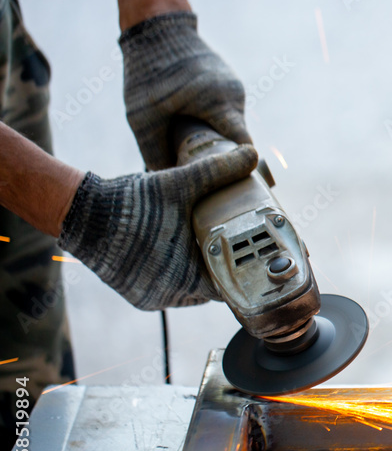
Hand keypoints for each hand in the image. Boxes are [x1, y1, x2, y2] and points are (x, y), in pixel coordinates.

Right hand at [57, 145, 257, 309]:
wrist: (80, 214)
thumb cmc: (132, 205)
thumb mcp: (181, 184)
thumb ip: (219, 171)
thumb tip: (251, 153)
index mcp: (187, 280)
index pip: (228, 286)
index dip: (239, 268)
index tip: (246, 251)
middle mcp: (169, 296)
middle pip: (209, 287)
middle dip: (217, 266)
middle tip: (226, 242)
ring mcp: (151, 297)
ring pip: (187, 289)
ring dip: (195, 271)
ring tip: (202, 245)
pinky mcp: (134, 294)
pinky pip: (165, 287)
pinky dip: (173, 272)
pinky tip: (176, 252)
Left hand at [120, 12, 250, 169]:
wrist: (155, 26)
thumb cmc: (148, 71)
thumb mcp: (142, 118)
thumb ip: (153, 153)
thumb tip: (163, 183)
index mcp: (219, 103)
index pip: (243, 146)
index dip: (239, 167)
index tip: (232, 185)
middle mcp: (234, 94)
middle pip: (237, 138)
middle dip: (223, 155)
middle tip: (204, 172)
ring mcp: (233, 86)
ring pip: (232, 124)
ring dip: (217, 136)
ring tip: (194, 148)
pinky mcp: (227, 81)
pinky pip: (226, 110)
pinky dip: (214, 121)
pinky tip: (193, 125)